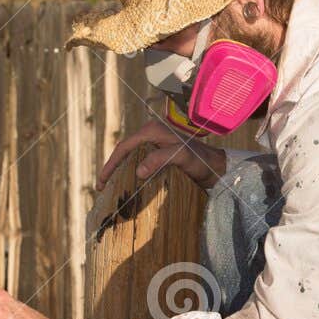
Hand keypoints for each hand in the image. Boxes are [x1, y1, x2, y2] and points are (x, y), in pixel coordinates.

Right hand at [96, 117, 225, 192]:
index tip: (102, 181)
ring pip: (131, 158)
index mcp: (152, 130)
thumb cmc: (201, 161)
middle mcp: (152, 134)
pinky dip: (131, 173)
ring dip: (120, 172)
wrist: (216, 167)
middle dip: (112, 168)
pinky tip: (127, 185)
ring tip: (111, 188)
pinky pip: (140, 162)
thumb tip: (138, 171)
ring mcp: (156, 144)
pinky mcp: (160, 154)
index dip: (111, 164)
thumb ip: (160, 159)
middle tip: (102, 188)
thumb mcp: (182, 157)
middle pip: (124, 151)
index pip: (124, 147)